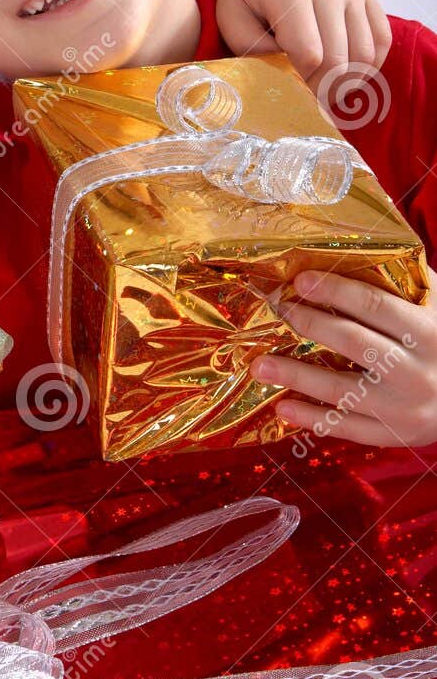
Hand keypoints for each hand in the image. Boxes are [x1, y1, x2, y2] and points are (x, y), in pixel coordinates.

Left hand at [216, 0, 391, 93]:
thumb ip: (252, 48)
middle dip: (324, 88)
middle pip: (339, 59)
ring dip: (347, 82)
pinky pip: (382, 41)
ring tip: (326, 87)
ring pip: (364, 55)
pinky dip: (369, 66)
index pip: (310, 55)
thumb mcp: (231, 20)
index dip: (302, 84)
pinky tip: (347, 71)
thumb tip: (286, 71)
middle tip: (309, 98)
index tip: (290, 91)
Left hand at [251, 269, 436, 447]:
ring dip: (296, 377)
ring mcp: (403, 408)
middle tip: (277, 309)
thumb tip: (358, 243)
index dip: (335, 290)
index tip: (300, 281)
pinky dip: (313, 420)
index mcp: (428, 332)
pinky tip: (282, 408)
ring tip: (259, 366)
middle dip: (310, 324)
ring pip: (342, 390)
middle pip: (353, 342)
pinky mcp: (394, 435)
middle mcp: (415, 371)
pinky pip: (347, 428)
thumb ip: (407, 282)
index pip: (375, 306)